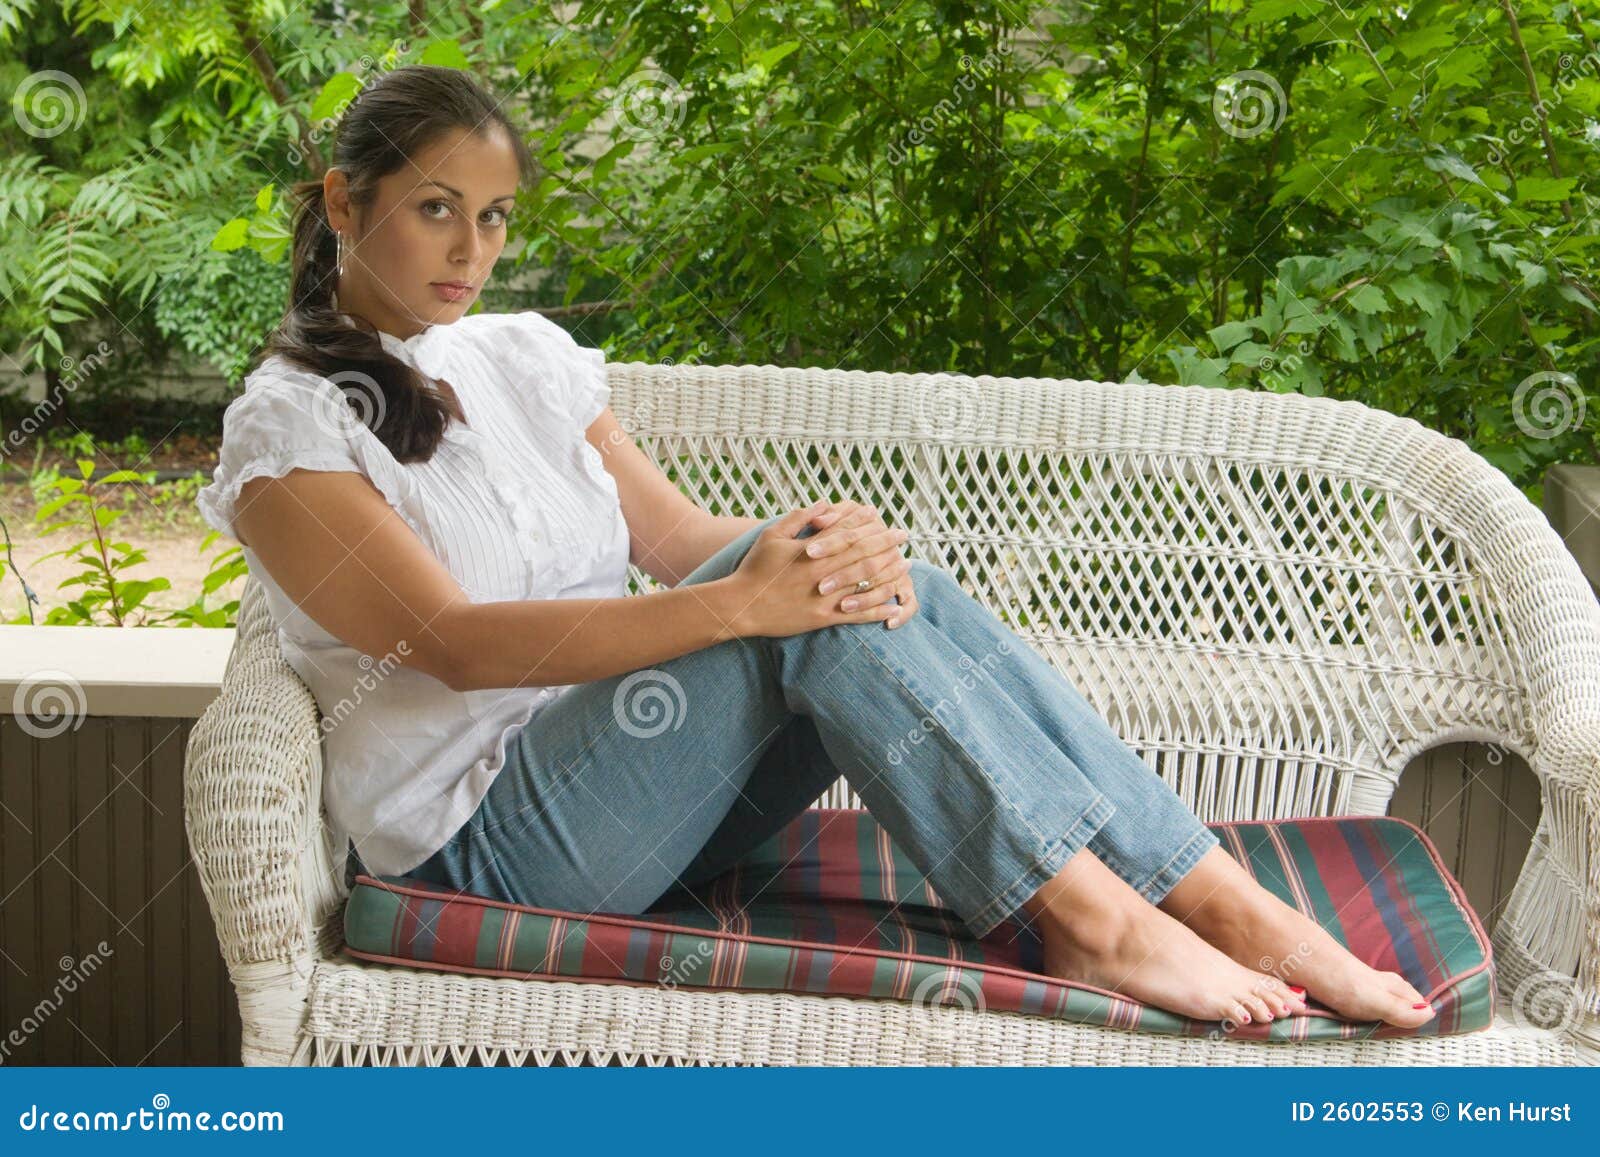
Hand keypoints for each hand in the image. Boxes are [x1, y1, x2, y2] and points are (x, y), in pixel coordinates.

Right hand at [724, 501, 908, 637]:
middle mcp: (820, 572)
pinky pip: (855, 615)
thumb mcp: (771, 536)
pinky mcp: (822, 618)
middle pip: (861, 554)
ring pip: (864, 583)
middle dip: (885, 542)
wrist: (740, 606)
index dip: (864, 522)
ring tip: (905, 564)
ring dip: (888, 573)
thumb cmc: (754, 568)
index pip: (844, 532)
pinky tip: (893, 606)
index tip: (879, 514)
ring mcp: (823, 597)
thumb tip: (824, 504)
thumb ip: (799, 519)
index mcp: (809, 551)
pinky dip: (876, 610)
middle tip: (903, 535)